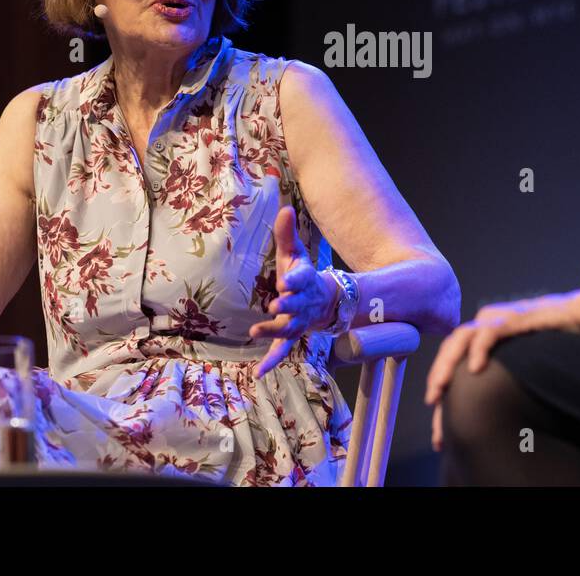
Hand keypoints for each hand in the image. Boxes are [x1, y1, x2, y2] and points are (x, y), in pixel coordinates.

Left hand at [249, 205, 339, 378]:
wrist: (324, 301)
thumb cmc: (301, 274)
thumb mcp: (294, 253)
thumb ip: (286, 233)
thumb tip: (284, 207)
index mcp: (305, 279)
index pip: (301, 277)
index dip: (294, 278)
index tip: (285, 279)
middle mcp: (303, 302)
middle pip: (296, 304)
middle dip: (287, 304)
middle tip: (276, 303)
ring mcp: (298, 321)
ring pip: (288, 328)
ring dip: (274, 329)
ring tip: (256, 330)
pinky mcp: (291, 336)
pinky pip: (282, 350)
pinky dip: (271, 361)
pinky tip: (258, 372)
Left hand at [425, 288, 579, 450]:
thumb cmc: (554, 343)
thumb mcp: (521, 363)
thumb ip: (501, 377)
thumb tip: (490, 414)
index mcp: (485, 335)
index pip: (453, 359)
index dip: (442, 387)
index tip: (438, 422)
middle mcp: (487, 324)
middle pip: (450, 348)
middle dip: (437, 377)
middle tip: (431, 405)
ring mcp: (500, 319)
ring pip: (461, 338)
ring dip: (447, 364)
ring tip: (439, 389)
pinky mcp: (517, 318)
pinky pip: (491, 330)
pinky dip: (479, 347)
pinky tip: (473, 368)